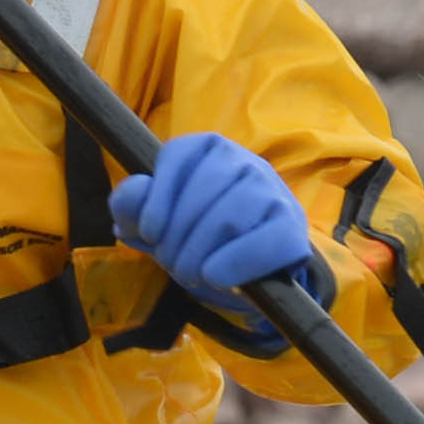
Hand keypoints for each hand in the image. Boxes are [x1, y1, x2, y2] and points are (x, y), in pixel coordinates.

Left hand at [108, 135, 321, 313]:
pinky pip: (264, 244)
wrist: (243, 268)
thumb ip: (131, 204)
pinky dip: (233, 265)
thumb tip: (137, 192)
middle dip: (175, 240)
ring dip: (199, 256)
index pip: (177, 155)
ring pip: (228, 219)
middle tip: (172, 264)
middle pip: (200, 195)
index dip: (156, 200)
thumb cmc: (192, 235)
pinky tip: (216, 276)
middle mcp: (244, 160)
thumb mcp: (153, 221)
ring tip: (193, 272)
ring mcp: (273, 191)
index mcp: (207, 148)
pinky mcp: (292, 226)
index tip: (149, 233)